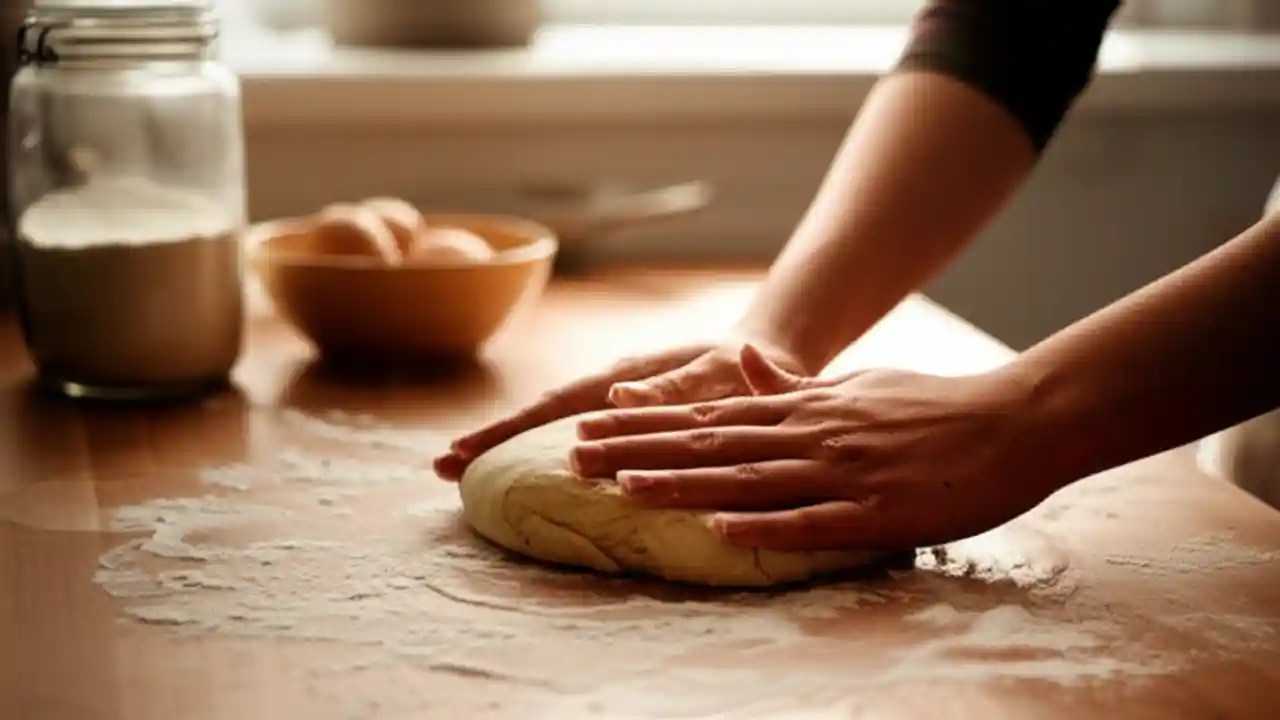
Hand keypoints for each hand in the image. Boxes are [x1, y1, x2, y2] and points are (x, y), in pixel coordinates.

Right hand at [433, 338, 808, 480]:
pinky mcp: (625, 417)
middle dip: (491, 439)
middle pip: (539, 416)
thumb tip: (616, 396)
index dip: (510, 431)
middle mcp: (610, 387)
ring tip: (461, 474)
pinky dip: (541, 450)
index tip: (466, 452)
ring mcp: (613, 402)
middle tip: (442, 468)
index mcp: (627, 377)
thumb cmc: (745, 368)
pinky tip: (519, 474)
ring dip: (509, 447)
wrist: (764, 353)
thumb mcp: (717, 377)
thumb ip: (673, 386)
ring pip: (552, 425)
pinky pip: (574, 434)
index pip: (555, 406)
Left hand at [570, 345, 1052, 551]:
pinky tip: (718, 530)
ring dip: (683, 485)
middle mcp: (813, 435)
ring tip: (623, 489)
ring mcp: (844, 473)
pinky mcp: (879, 512)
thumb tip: (746, 366)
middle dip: (640, 452)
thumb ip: (797, 385)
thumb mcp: (858, 385)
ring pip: (748, 479)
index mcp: (807, 408)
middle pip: (711, 445)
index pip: (710, 416)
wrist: (1015, 419)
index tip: (592, 425)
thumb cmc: (934, 406)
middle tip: (576, 457)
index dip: (647, 423)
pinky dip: (764, 526)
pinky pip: (814, 522)